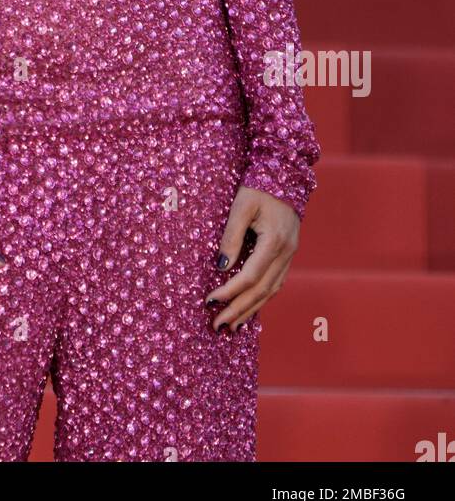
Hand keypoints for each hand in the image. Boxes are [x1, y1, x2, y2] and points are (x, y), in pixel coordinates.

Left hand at [205, 186, 299, 331]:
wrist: (285, 174)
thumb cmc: (258, 187)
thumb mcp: (241, 206)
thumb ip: (231, 236)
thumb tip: (221, 267)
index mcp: (275, 242)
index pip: (250, 276)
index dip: (230, 292)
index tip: (210, 301)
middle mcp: (286, 253)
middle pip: (262, 290)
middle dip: (239, 310)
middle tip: (218, 326)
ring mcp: (290, 255)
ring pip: (271, 290)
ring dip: (251, 309)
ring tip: (232, 326)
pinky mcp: (288, 254)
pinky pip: (275, 282)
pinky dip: (261, 298)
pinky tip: (249, 307)